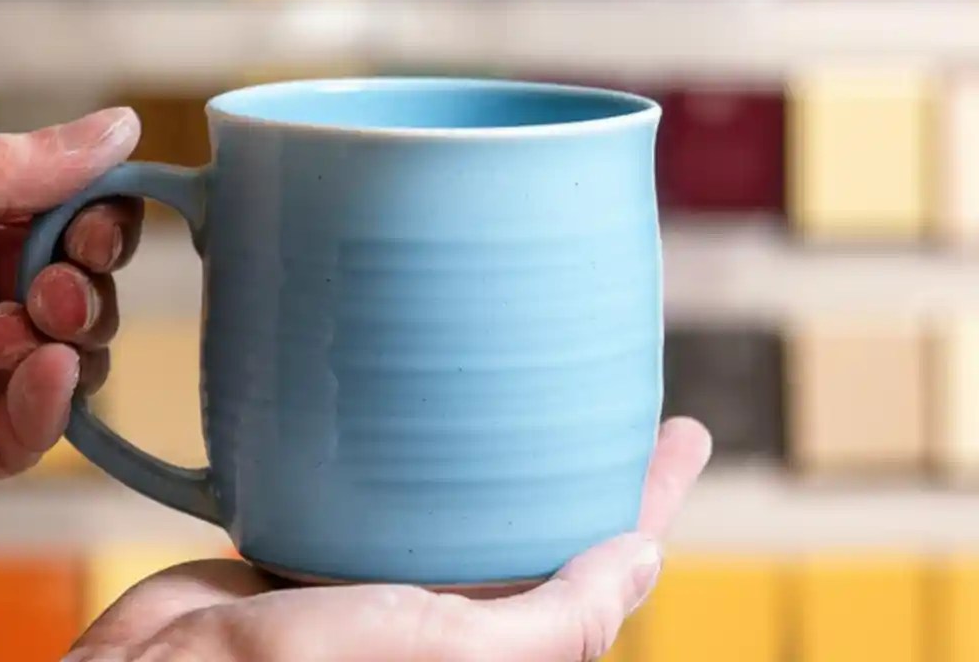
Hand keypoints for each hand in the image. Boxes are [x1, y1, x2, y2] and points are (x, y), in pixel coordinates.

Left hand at [0, 108, 141, 551]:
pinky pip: (22, 434)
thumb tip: (119, 127)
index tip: (101, 226)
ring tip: (18, 335)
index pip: (50, 211)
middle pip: (68, 288)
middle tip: (56, 290)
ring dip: (68, 345)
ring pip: (63, 362)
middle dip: (83, 286)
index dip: (93, 218)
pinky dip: (50, 409)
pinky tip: (46, 379)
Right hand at [69, 418, 711, 661]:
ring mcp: (383, 570)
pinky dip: (411, 437)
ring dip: (495, 435)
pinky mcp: (320, 536)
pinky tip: (424, 392)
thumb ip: (557, 622)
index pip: (599, 564)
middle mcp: (445, 608)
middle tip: (610, 378)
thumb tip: (642, 563)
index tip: (680, 430)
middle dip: (575, 452)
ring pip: (460, 488)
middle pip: (531, 513)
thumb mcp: (450, 654)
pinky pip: (384, 479)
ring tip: (531, 367)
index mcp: (490, 641)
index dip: (645, 498)